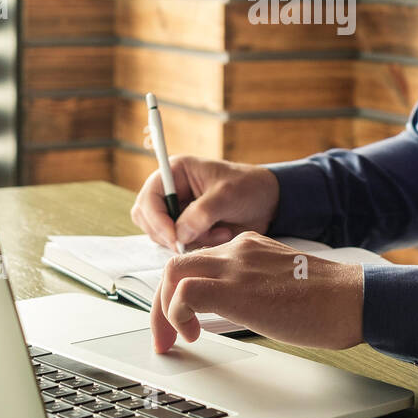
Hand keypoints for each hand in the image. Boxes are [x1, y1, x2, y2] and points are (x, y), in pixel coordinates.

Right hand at [129, 155, 280, 251]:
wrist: (269, 203)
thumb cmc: (249, 187)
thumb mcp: (227, 195)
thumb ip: (202, 213)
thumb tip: (179, 234)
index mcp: (176, 172)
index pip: (149, 197)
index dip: (156, 219)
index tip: (174, 237)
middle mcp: (172, 191)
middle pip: (148, 219)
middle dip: (169, 233)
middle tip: (191, 240)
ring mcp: (178, 211)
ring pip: (162, 235)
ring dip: (187, 240)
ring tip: (218, 233)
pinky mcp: (187, 228)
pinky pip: (179, 244)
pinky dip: (196, 245)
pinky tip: (220, 236)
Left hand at [149, 232, 363, 351]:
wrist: (351, 298)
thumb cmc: (326, 299)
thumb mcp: (280, 283)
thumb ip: (253, 286)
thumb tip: (230, 311)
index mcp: (248, 247)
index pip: (196, 261)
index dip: (178, 292)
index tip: (179, 322)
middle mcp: (237, 250)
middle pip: (176, 264)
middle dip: (159, 302)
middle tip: (164, 337)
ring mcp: (236, 266)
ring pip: (173, 273)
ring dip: (163, 310)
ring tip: (174, 339)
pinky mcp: (237, 289)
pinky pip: (186, 293)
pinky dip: (177, 314)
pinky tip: (193, 334)